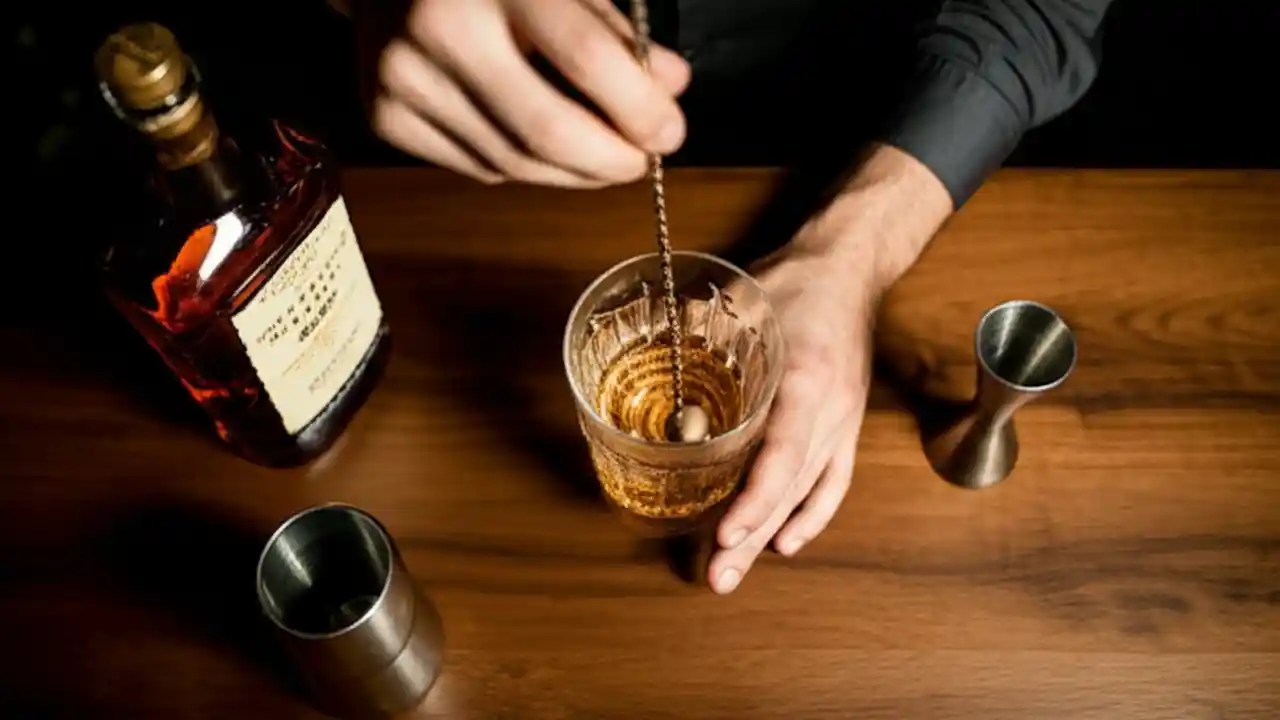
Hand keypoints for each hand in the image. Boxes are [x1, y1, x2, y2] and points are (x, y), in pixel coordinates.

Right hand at [364, 0, 690, 186]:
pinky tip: (540, 147)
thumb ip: (613, 31)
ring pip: (513, 164)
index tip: (669, 134)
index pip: (585, 58)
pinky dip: (523, 168)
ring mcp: (402, 79)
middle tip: (641, 163)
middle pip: (546, 131)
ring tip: (604, 160)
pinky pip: (478, 168)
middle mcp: (439, 31)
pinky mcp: (383, 117)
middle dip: (609, 161)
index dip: (638, 108)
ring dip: (573, 173)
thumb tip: (671, 89)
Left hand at [707, 231, 879, 593]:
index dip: (756, 499)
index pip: (782, 453)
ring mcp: (840, 420)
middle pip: (790, 486)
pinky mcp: (845, 424)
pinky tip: (785, 543)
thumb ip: (697, 336)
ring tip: (734, 572)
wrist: (848, 269)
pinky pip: (833, 481)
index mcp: (802, 377)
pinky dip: (811, 516)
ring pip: (807, 492)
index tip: (726, 533)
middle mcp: (827, 408)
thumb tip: (650, 365)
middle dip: (751, 537)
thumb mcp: (740, 302)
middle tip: (715, 577)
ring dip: (771, 536)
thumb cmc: (792, 282)